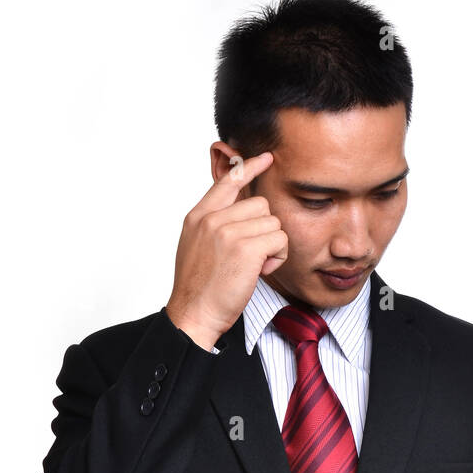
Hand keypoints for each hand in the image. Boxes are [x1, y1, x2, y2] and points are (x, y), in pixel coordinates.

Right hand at [165, 152, 287, 349]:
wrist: (193, 314)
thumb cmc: (199, 288)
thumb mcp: (196, 247)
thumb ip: (214, 226)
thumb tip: (242, 214)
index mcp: (198, 216)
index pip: (227, 181)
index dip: (249, 168)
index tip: (267, 158)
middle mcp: (211, 219)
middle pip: (260, 204)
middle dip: (264, 230)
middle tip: (252, 256)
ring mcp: (227, 231)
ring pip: (272, 222)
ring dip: (272, 246)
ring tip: (254, 266)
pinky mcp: (245, 247)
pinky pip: (279, 239)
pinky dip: (277, 258)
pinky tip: (261, 271)